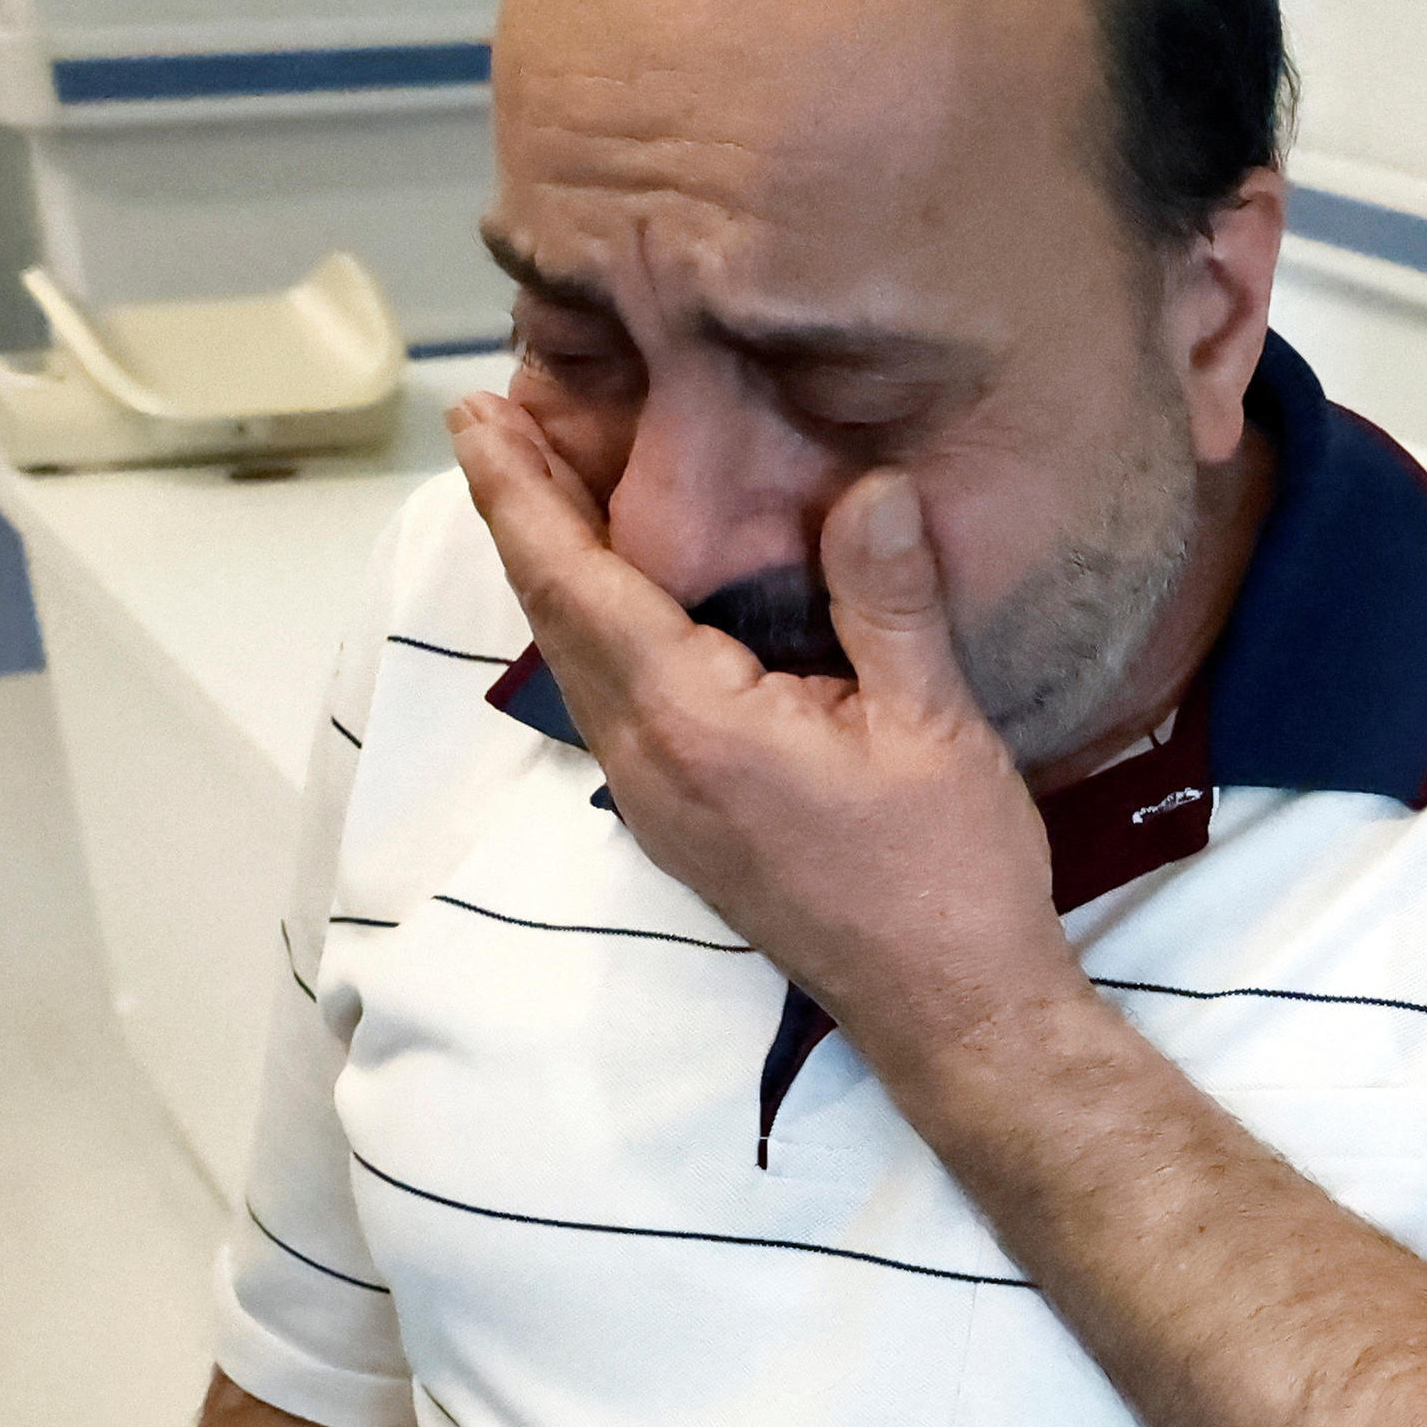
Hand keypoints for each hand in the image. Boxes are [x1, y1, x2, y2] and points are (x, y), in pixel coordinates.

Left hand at [443, 397, 1071, 1071]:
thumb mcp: (935, 725)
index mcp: (694, 723)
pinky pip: (608, 703)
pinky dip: (590, 627)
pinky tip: (616, 598)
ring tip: (541, 489)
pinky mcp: (681, 824)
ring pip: (573, 665)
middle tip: (494, 422)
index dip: (521, 494)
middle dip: (517, 515)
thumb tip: (870, 485)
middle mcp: (647, 763)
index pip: (577, 585)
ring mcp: (655, 801)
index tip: (475, 414)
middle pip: (553, 618)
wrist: (951, 1012)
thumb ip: (889, 601)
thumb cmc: (950, 874)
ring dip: (550, 572)